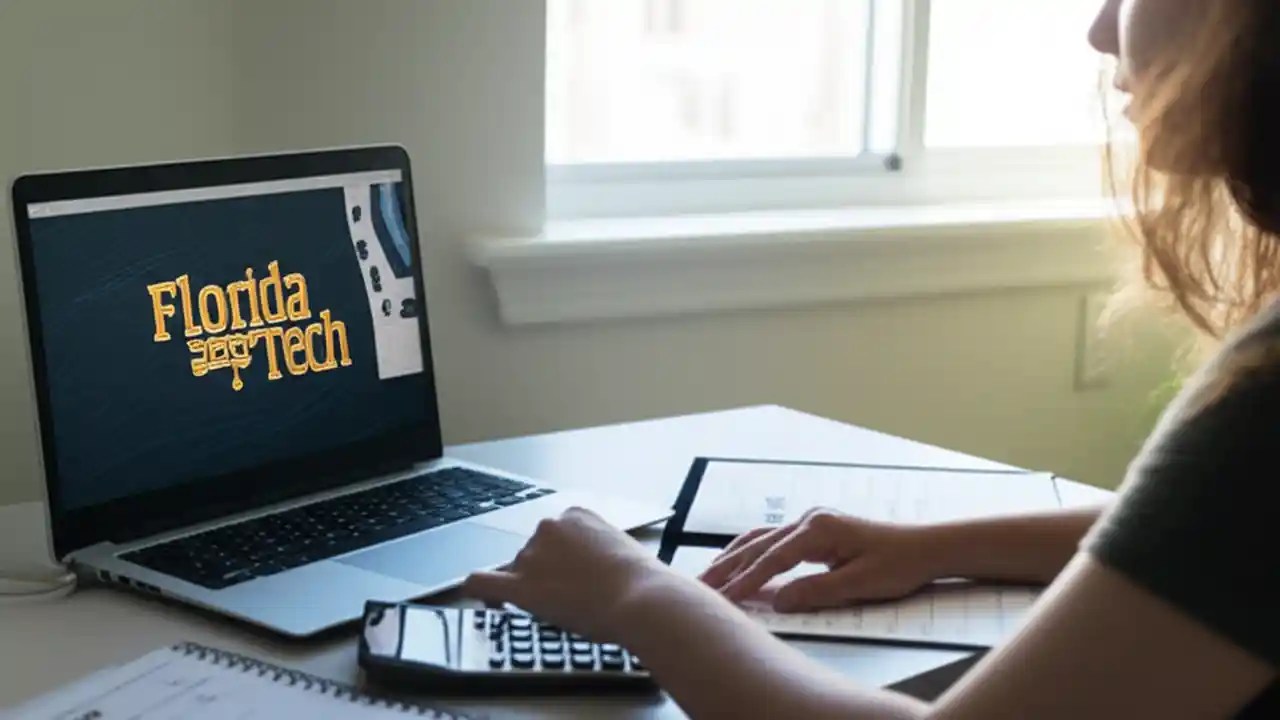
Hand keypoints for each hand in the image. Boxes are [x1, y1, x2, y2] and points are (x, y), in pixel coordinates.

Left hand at [462, 507, 677, 641]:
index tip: (571, 574)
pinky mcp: (521, 585)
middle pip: (532, 552)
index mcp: (576, 515)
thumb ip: (598, 550)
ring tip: (557, 608)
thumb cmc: (642, 581)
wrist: (641, 600)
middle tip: (569, 597)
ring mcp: (532, 555)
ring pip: (514, 570)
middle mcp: (549, 527)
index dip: (559, 558)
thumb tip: (593, 569)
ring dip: (528, 586)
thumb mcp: (623, 548)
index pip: (554, 536)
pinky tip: (487, 600)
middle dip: (544, 573)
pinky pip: (482, 583)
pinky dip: (479, 591)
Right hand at [699, 509, 937, 611]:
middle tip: (700, 587)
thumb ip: (816, 591)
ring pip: (761, 538)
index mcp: (819, 529)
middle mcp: (809, 520)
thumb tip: (777, 601)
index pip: (773, 558)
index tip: (723, 598)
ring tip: (708, 576)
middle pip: (758, 545)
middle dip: (728, 567)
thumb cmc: (898, 564)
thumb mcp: (860, 583)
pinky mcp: (814, 530)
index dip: (746, 580)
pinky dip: (750, 550)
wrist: (925, 547)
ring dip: (733, 557)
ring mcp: (810, 522)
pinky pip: (772, 539)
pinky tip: (735, 560)